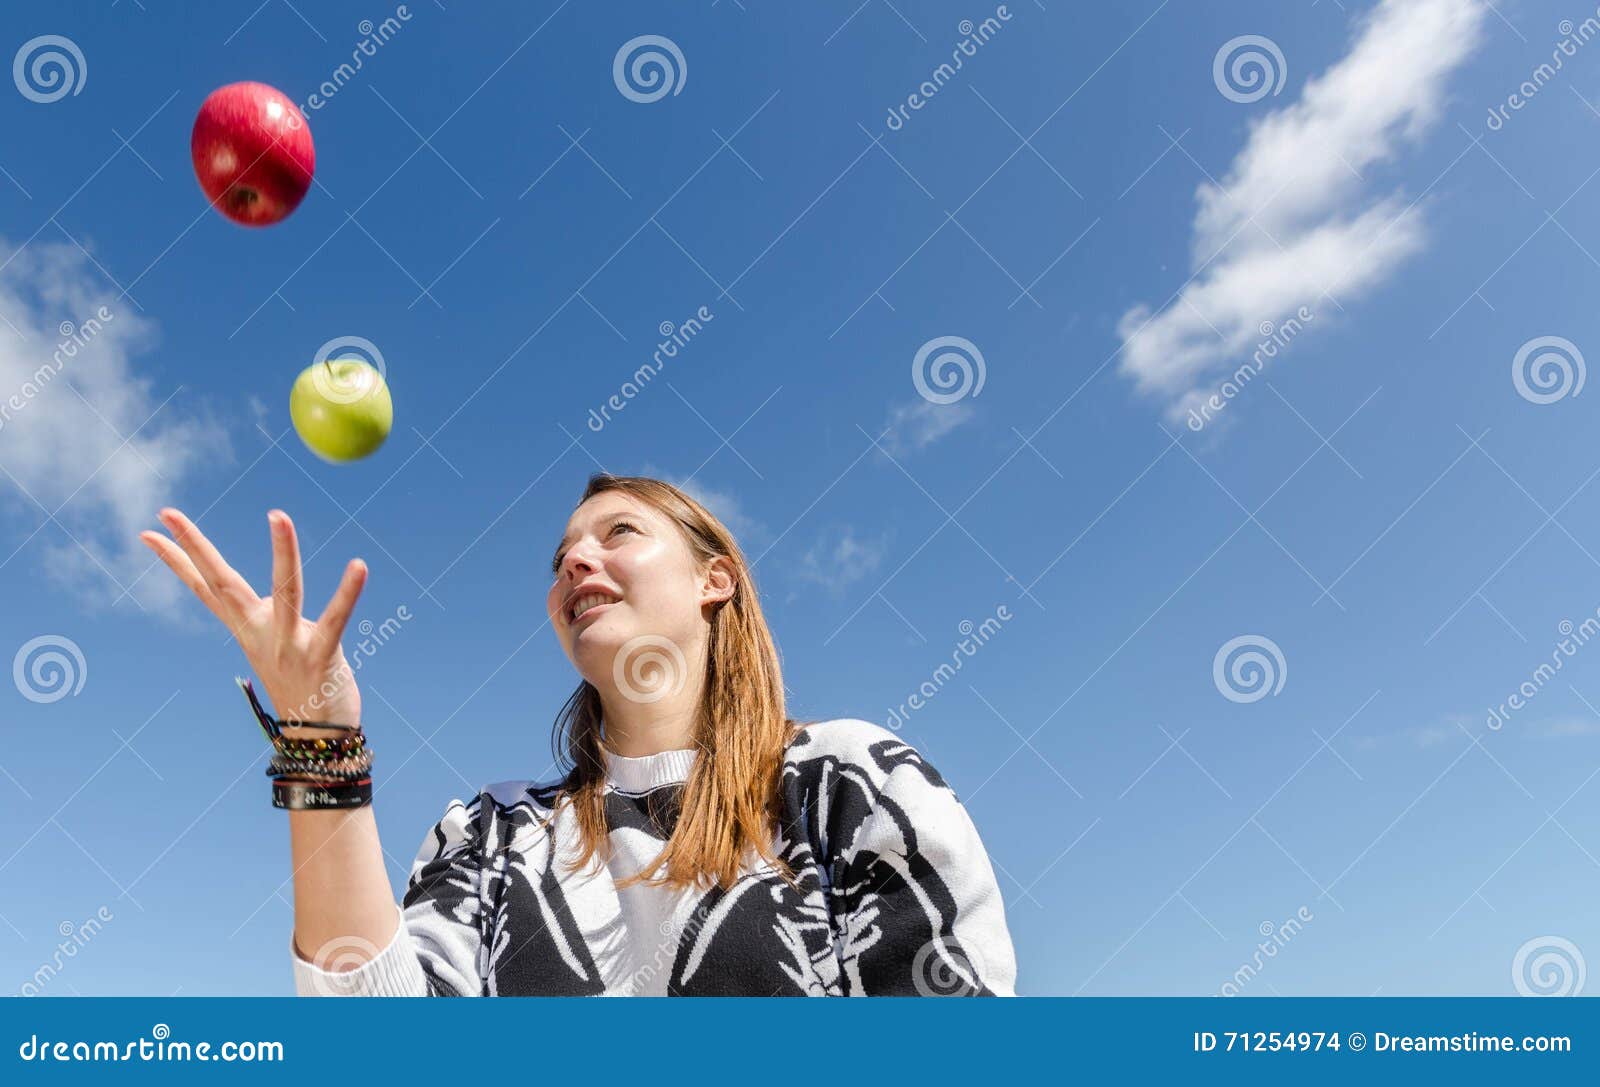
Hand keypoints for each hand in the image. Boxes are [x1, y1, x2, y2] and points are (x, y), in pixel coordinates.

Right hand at [140, 507, 366, 728]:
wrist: (316, 737)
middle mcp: (260, 633)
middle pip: (223, 582)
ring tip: (277, 514)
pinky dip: (348, 593)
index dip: (177, 559)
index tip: (149, 530)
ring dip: (282, 551)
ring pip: (285, 591)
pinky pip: (335, 620)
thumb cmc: (301, 682)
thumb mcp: (276, 644)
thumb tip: (271, 595)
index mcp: (247, 627)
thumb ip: (271, 617)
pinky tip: (359, 565)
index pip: (204, 587)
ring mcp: (288, 645)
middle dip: (196, 546)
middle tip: (168, 510)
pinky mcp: (321, 656)